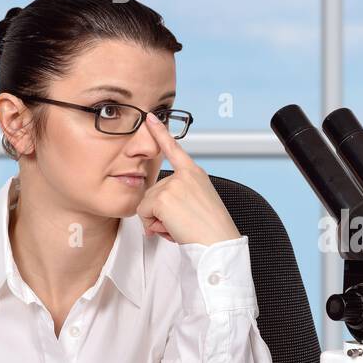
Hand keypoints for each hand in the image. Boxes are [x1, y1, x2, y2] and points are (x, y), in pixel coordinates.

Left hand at [136, 112, 242, 245]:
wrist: (219, 244)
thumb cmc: (211, 232)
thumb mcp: (198, 204)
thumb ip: (177, 198)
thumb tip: (150, 214)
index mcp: (195, 174)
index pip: (175, 149)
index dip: (161, 132)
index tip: (151, 118)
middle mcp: (184, 175)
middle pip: (153, 191)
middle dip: (160, 212)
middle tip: (181, 224)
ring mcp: (173, 184)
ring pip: (147, 203)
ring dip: (157, 220)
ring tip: (179, 227)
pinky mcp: (163, 198)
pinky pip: (143, 213)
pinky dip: (152, 225)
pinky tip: (171, 229)